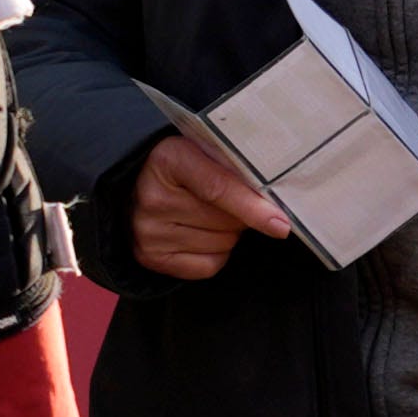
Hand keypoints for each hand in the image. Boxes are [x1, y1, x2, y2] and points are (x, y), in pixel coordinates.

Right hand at [129, 134, 287, 279]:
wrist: (136, 185)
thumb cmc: (181, 166)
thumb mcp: (202, 151)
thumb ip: (234, 168)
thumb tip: (275, 204)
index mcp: (168, 159)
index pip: (218, 188)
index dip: (252, 207)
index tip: (281, 224)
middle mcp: (153, 197)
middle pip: (225, 221)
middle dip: (239, 215)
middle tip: (228, 201)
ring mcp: (149, 231)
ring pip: (222, 244)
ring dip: (228, 233)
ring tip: (209, 214)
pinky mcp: (151, 257)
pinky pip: (209, 265)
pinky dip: (216, 253)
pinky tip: (201, 233)